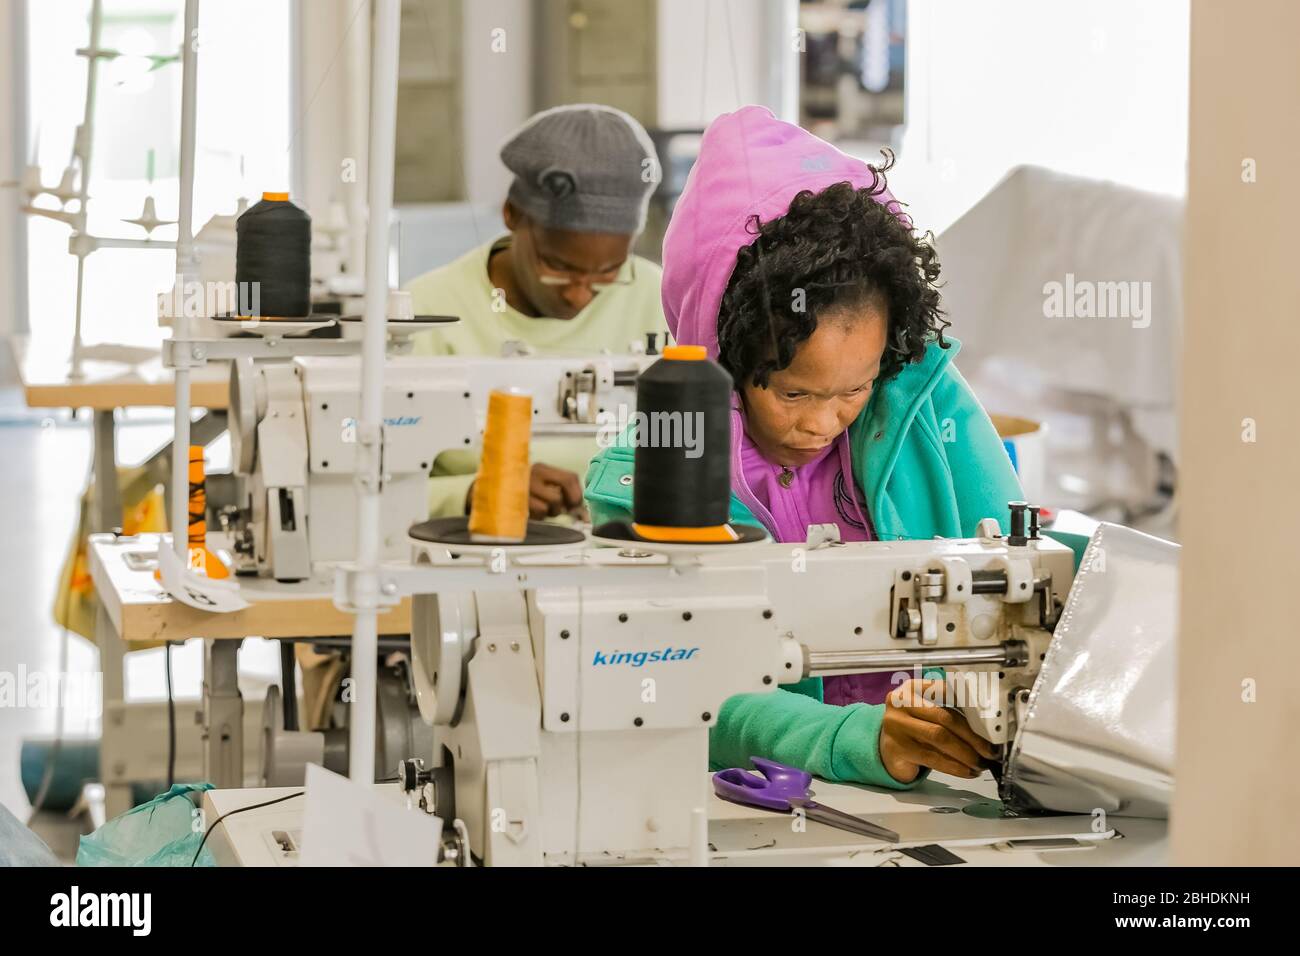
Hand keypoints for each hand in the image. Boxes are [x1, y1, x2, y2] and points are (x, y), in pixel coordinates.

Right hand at [466, 464, 587, 519]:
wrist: (485, 492)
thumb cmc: (519, 492)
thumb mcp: (540, 487)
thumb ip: (560, 494)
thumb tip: (582, 513)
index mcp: (542, 469)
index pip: (570, 477)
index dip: (576, 494)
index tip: (575, 505)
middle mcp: (533, 473)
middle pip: (561, 491)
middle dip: (563, 506)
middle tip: (556, 509)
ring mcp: (524, 487)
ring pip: (551, 504)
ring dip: (549, 512)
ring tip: (539, 509)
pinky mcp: (516, 500)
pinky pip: (538, 513)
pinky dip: (538, 517)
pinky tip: (529, 513)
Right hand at [878, 678, 998, 783]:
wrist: (886, 749)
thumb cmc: (913, 728)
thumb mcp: (925, 712)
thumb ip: (947, 710)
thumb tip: (984, 726)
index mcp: (911, 688)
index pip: (944, 690)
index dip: (968, 703)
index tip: (989, 717)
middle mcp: (900, 703)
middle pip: (944, 717)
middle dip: (972, 736)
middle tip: (989, 750)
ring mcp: (896, 726)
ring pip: (939, 738)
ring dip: (965, 753)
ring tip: (980, 763)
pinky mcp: (897, 749)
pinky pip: (932, 758)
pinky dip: (954, 766)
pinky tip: (967, 771)